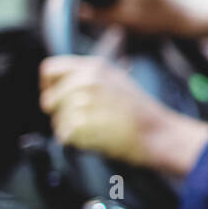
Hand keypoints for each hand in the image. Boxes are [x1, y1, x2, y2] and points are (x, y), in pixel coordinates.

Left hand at [39, 56, 207, 176]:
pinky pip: (64, 135)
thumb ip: (88, 76)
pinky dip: (76, 141)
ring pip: (57, 120)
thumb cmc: (141, 112)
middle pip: (50, 99)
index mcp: (94, 67)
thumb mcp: (117, 80)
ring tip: (96, 128)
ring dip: (71, 129)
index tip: (58, 97)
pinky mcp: (81, 123)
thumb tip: (62, 83)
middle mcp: (86, 80)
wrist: (158, 133)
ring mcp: (83, 101)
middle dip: (61, 113)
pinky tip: (96, 137)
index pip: (50, 69)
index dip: (50, 86)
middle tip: (84, 119)